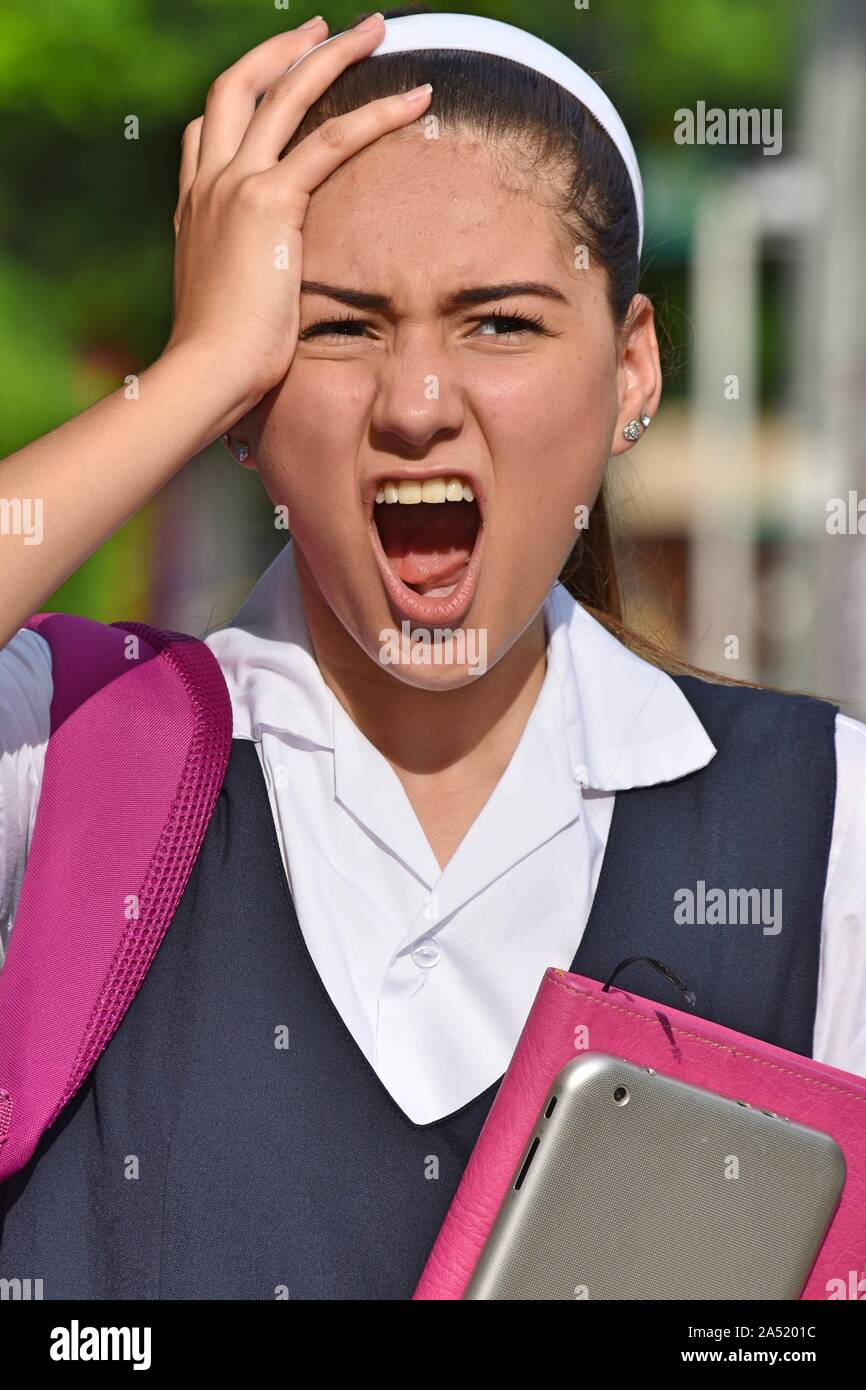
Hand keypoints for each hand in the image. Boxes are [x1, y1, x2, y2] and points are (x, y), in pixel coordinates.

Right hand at [165, 14, 431, 405]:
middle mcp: (208, 184)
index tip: (274, 81)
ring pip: (285, 92)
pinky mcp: (270, 203)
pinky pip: (332, 139)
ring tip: (376, 29)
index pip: (207, 130)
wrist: (205, 376)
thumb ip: (240, 284)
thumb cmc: (219, 364)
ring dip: (332, 52)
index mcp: (193, 208)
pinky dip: (377, 112)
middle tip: (323, 28)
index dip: (241, 98)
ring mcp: (235, 186)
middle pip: (238, 86)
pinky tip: (416, 98)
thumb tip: (260, 304)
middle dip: (283, 50)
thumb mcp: (224, 309)